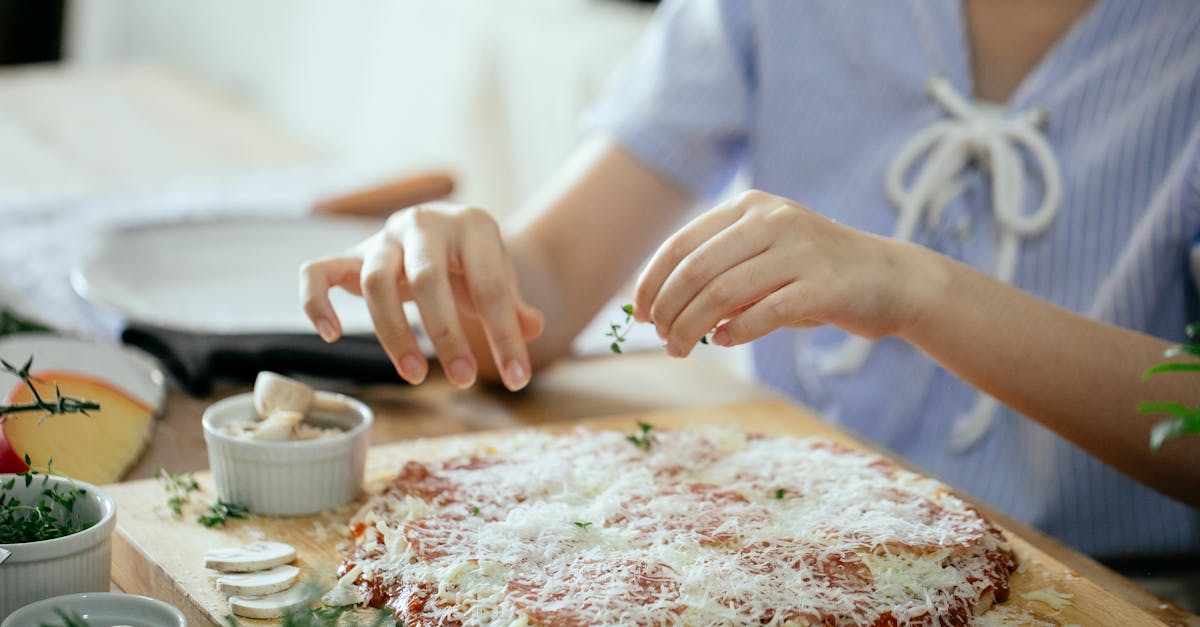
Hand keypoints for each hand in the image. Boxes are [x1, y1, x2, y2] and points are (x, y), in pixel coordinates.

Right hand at [300, 202, 543, 389]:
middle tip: (463, 380)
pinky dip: (315, 302)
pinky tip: (330, 335)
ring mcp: (382, 238)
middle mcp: (423, 225)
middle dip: (446, 334)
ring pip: (375, 280)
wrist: (445, 232)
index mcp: (472, 226)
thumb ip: (515, 306)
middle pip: (427, 278)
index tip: (518, 380)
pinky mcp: (347, 255)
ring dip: (393, 333)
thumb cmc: (475, 264)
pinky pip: (316, 272)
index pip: (489, 285)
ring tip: (416, 375)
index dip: (504, 336)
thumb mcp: (501, 279)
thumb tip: (534, 329)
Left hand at [633, 190, 937, 356]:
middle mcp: (772, 221)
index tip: (639, 312)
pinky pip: (764, 313)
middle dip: (668, 309)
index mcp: (750, 208)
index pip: (681, 244)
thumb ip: (720, 275)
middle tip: (661, 339)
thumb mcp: (765, 261)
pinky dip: (736, 331)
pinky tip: (724, 341)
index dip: (652, 280)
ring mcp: (799, 251)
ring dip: (692, 327)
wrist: (891, 279)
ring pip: (722, 294)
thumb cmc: (816, 273)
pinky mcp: (822, 286)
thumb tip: (665, 308)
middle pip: (696, 270)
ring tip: (681, 348)